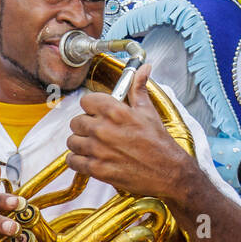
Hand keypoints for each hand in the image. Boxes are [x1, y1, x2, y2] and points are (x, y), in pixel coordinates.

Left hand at [66, 65, 189, 197]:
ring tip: (94, 146)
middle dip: (86, 125)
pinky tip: (90, 159)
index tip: (98, 112)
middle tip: (98, 131)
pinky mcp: (96, 169)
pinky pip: (72, 160)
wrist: (168, 172)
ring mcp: (97, 150)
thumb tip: (143, 68)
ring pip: (72, 141)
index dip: (92, 106)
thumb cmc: (159, 143)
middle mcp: (102, 129)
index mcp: (115, 112)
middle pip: (76, 121)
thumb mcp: (149, 112)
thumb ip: (139, 88)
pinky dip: (78, 161)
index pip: (86, 101)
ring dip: (81, 143)